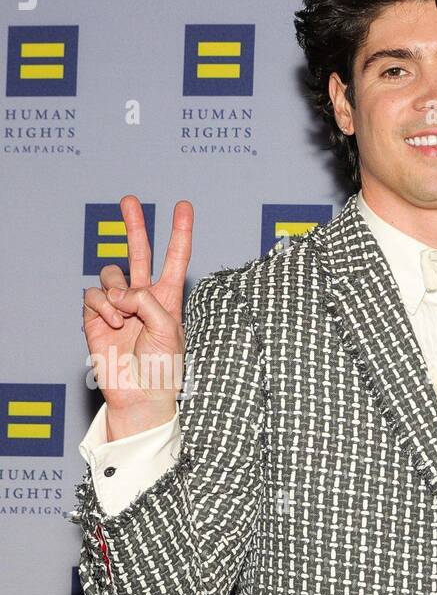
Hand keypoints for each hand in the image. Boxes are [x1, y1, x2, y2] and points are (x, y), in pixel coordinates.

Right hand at [82, 194, 192, 438]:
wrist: (141, 394)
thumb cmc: (163, 368)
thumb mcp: (169, 329)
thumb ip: (148, 300)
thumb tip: (119, 291)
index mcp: (169, 299)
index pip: (175, 259)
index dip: (180, 233)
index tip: (184, 207)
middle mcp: (143, 297)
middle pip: (139, 252)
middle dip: (134, 225)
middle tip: (129, 199)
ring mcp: (118, 306)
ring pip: (111, 273)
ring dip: (117, 290)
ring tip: (124, 316)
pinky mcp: (96, 316)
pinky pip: (94, 294)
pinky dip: (103, 305)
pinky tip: (113, 324)